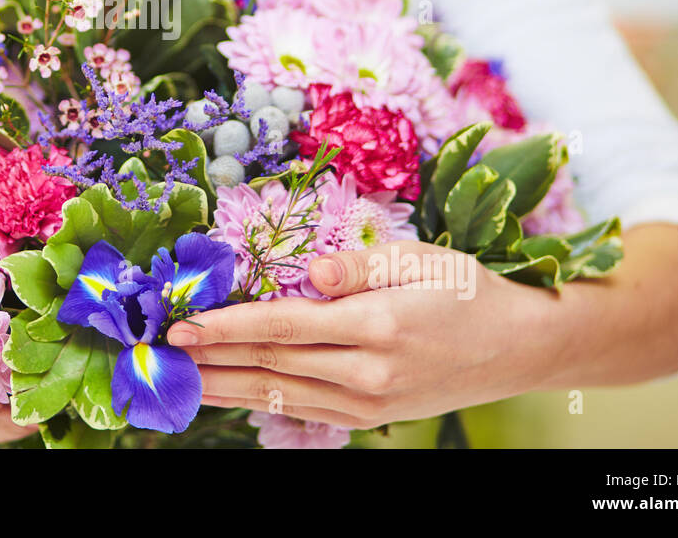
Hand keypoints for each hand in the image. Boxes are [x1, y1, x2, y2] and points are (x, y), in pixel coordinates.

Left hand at [167, 241, 555, 428]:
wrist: (516, 348)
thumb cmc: (466, 291)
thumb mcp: (421, 259)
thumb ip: (359, 265)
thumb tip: (308, 273)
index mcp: (377, 324)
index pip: (281, 324)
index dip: (226, 324)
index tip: (183, 323)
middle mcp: (367, 372)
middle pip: (270, 362)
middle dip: (211, 355)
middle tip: (161, 349)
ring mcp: (367, 402)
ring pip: (278, 393)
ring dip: (224, 384)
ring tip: (180, 376)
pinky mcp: (367, 418)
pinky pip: (301, 409)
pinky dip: (259, 400)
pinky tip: (229, 390)